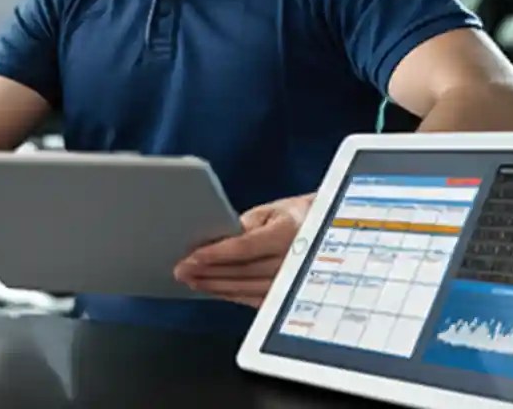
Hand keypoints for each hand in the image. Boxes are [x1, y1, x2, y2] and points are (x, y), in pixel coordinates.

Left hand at [173, 193, 314, 307]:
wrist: (331, 234)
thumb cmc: (298, 217)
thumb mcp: (273, 211)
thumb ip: (244, 225)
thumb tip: (215, 240)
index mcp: (289, 233)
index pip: (245, 247)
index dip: (215, 254)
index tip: (191, 257)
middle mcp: (294, 261)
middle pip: (242, 271)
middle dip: (207, 272)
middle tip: (181, 270)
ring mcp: (294, 283)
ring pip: (246, 289)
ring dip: (215, 286)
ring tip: (191, 280)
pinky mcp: (290, 298)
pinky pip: (255, 300)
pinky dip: (231, 295)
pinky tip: (213, 289)